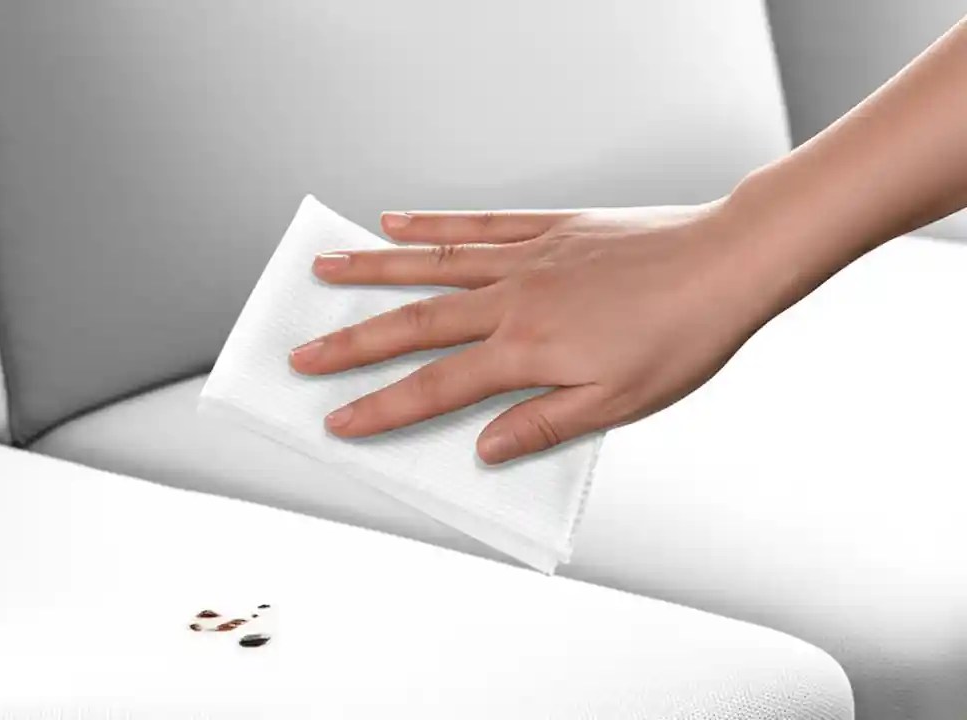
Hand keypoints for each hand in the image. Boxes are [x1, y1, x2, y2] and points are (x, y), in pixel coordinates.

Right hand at [288, 198, 789, 464]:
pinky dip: (432, 224)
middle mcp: (513, 299)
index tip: (337, 420)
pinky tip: (396, 221)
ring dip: (372, 270)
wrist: (728, 263)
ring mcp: (526, 258)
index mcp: (527, 351)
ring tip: (323, 268)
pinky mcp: (547, 229)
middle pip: (413, 323)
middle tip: (300, 353)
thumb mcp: (618, 404)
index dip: (381, 407)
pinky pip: (477, 224)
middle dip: (350, 343)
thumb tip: (482, 449)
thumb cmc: (682, 338)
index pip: (435, 387)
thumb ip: (543, 425)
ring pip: (432, 265)